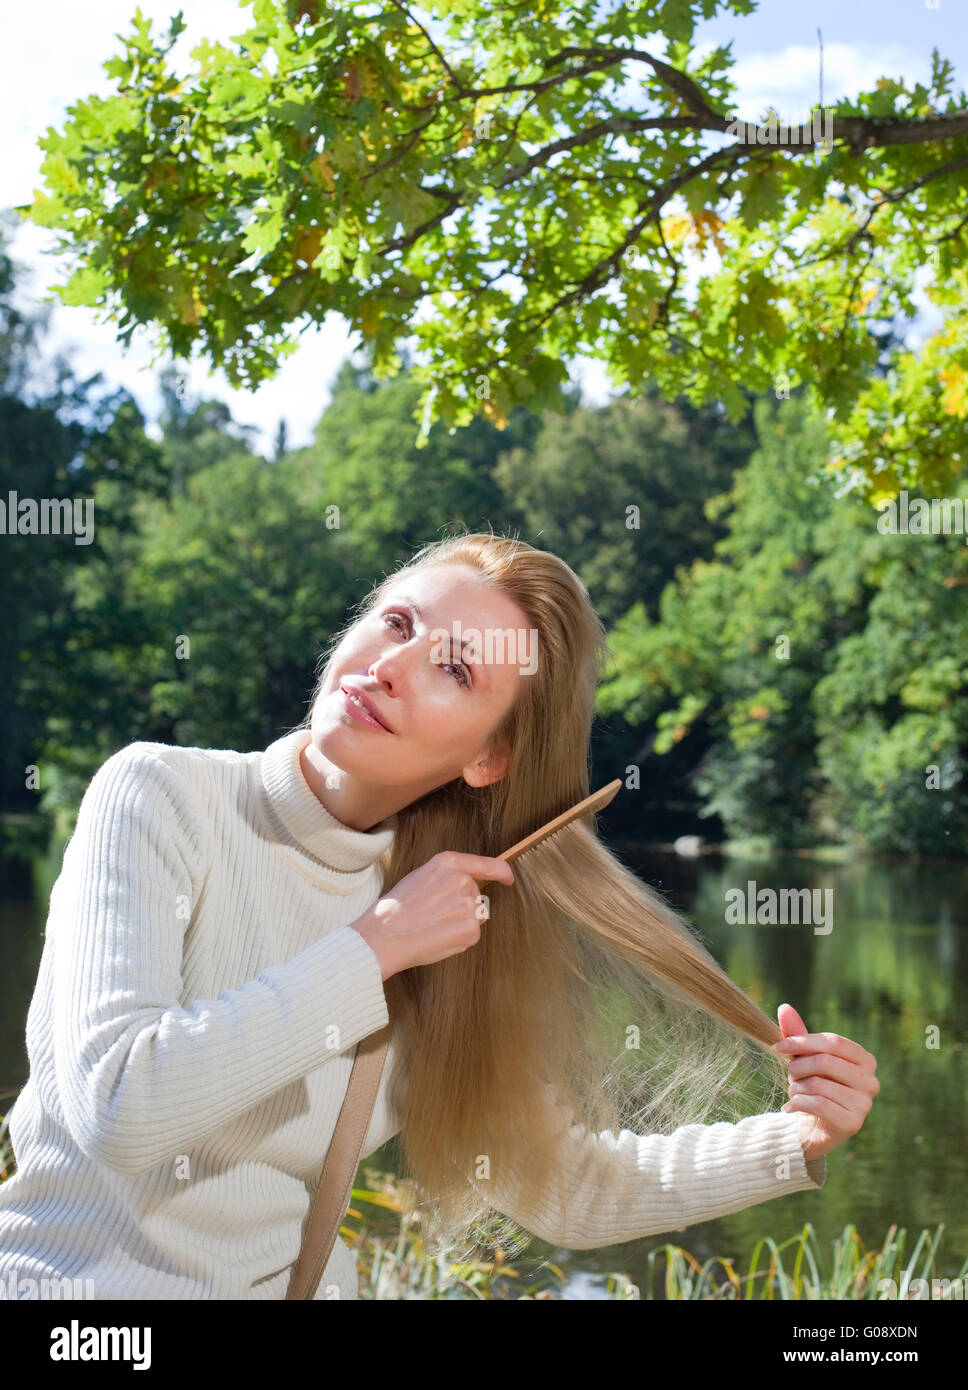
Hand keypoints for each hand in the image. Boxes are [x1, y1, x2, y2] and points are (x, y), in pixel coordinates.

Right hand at [350, 851, 514, 980]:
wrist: (383, 935)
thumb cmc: (395, 909)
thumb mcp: (420, 876)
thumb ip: (446, 876)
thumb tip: (467, 884)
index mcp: (449, 863)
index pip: (488, 864)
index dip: (502, 873)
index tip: (508, 879)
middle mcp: (463, 881)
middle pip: (477, 896)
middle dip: (462, 906)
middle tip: (433, 915)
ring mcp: (469, 905)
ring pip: (475, 916)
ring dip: (461, 923)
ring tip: (433, 926)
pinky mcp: (471, 929)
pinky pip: (471, 935)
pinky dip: (458, 939)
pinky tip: (437, 938)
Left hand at [773, 1003, 879, 1161]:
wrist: (811, 1129)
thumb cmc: (811, 1086)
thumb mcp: (803, 1058)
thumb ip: (797, 1033)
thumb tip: (784, 1007)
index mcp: (865, 1060)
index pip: (834, 1042)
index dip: (804, 1041)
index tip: (780, 1046)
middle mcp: (871, 1081)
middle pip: (826, 1061)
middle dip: (799, 1066)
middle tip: (790, 1075)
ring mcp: (865, 1104)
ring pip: (819, 1084)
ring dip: (797, 1087)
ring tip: (794, 1092)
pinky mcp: (853, 1124)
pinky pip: (818, 1104)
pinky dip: (798, 1103)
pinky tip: (792, 1108)